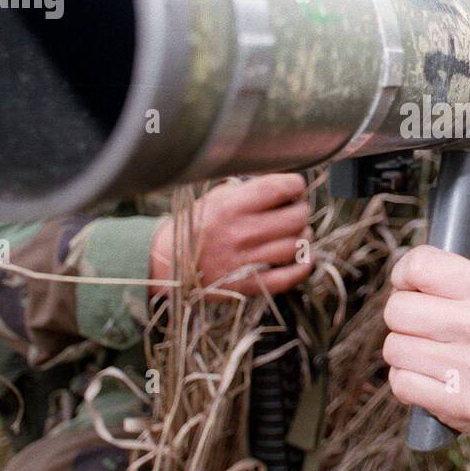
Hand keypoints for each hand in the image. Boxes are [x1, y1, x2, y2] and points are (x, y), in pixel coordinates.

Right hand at [149, 174, 311, 299]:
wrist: (165, 264)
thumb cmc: (192, 228)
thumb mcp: (212, 199)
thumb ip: (244, 191)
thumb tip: (279, 185)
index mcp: (230, 207)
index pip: (280, 188)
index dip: (295, 185)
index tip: (294, 188)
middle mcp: (240, 233)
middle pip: (295, 217)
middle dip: (301, 210)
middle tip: (295, 210)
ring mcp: (245, 261)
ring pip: (296, 245)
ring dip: (304, 236)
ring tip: (297, 232)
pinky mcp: (248, 285)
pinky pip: (289, 277)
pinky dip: (304, 266)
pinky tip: (304, 257)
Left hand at [382, 245, 469, 441]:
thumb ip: (456, 272)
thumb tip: (408, 271)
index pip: (420, 266)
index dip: (404, 274)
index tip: (410, 286)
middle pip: (397, 309)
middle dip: (402, 316)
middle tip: (419, 323)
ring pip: (394, 348)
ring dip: (404, 350)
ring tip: (427, 352)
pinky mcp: (462, 404)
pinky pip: (401, 383)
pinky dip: (407, 380)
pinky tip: (429, 376)